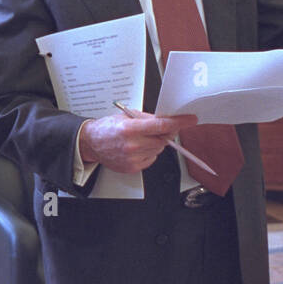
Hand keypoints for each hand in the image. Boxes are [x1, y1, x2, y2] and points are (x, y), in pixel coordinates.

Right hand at [79, 111, 197, 173]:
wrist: (91, 143)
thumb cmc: (107, 128)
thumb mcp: (126, 116)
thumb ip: (148, 118)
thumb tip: (167, 119)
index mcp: (130, 129)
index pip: (161, 126)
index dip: (178, 123)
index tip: (190, 120)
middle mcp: (132, 145)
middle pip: (163, 139)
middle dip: (163, 133)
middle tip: (153, 129)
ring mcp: (132, 158)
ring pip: (158, 149)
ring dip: (155, 143)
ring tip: (139, 139)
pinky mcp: (132, 167)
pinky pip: (151, 159)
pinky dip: (149, 152)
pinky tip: (136, 148)